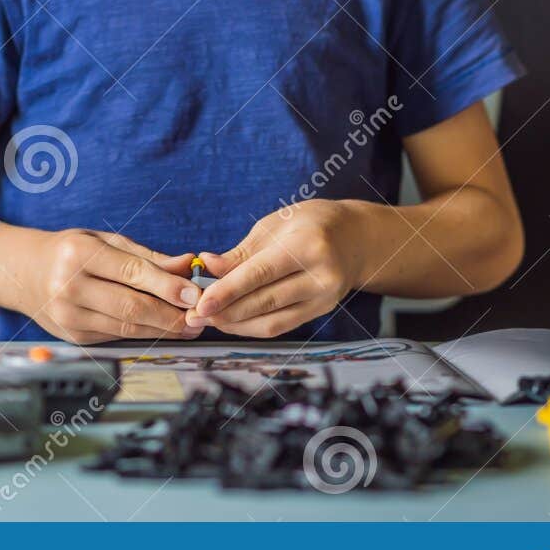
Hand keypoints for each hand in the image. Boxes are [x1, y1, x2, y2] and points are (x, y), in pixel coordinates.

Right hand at [20, 229, 205, 343]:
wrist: (23, 273)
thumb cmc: (69, 251)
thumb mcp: (104, 240)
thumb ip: (147, 256)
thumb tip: (188, 264)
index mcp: (78, 254)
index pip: (131, 273)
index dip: (167, 286)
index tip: (195, 293)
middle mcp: (69, 287)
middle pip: (131, 307)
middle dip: (170, 314)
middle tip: (199, 316)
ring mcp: (68, 316)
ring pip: (126, 327)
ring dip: (162, 328)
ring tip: (188, 325)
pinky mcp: (73, 337)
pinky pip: (117, 337)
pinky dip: (143, 334)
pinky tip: (161, 329)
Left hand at [187, 201, 364, 337]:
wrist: (355, 237)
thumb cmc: (310, 223)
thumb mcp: (274, 224)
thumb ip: (241, 252)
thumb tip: (207, 266)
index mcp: (308, 246)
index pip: (260, 274)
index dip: (228, 291)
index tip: (201, 303)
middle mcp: (320, 276)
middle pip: (264, 302)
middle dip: (225, 312)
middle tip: (194, 314)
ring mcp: (324, 298)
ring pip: (272, 321)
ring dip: (235, 324)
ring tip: (207, 319)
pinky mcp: (322, 312)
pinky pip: (281, 326)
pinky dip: (252, 326)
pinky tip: (231, 321)